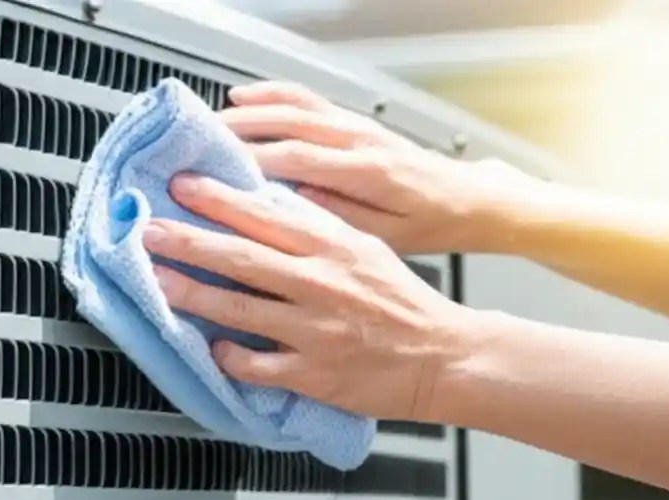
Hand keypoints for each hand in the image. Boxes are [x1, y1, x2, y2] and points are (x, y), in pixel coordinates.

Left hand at [144, 174, 481, 421]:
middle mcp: (322, 284)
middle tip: (148, 230)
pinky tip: (212, 349)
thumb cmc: (401, 303)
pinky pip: (260, 366)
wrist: (443, 358)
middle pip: (243, 258)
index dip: (219, 200)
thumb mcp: (365, 249)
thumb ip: (316, 230)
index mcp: (334, 248)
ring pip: (242, 310)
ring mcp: (317, 330)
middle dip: (189, 241)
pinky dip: (232, 358)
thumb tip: (264, 207)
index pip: (266, 216)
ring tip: (158, 282)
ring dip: (194, 294)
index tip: (182, 186)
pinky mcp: (316, 374)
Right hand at [221, 81, 544, 254]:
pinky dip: (274, 93)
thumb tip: (296, 204)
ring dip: (251, 109)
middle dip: (239, 131)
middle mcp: (361, 140)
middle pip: (289, 124)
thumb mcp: (390, 237)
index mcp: (369, 171)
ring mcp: (358, 125)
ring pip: (295, 105)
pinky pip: (309, 98)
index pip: (298, 159)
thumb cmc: (433, 224)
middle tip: (200, 145)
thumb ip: (343, 218)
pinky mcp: (356, 121)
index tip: (216, 174)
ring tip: (211, 122)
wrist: (469, 200)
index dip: (252, 162)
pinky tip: (247, 97)